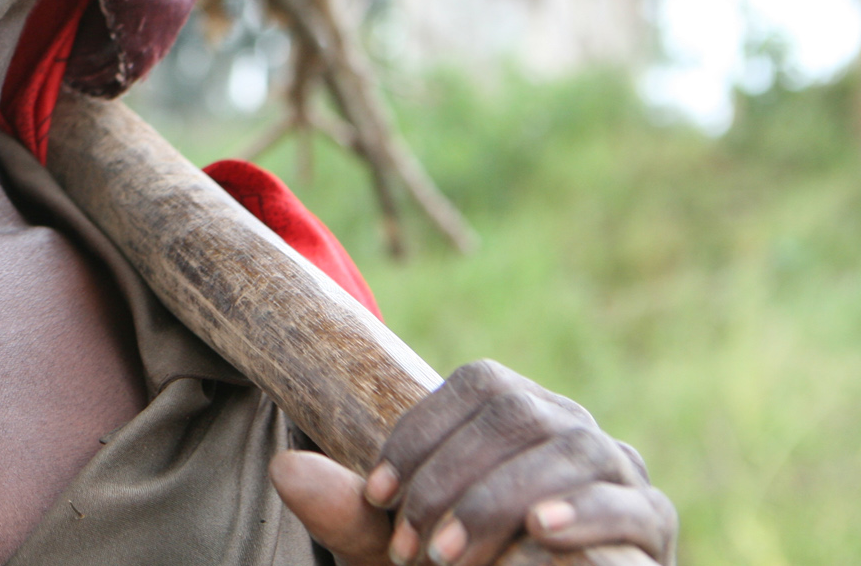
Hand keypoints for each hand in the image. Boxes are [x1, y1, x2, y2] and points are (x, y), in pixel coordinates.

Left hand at [269, 360, 675, 565]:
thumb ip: (346, 511)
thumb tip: (283, 469)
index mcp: (515, 409)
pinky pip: (627, 503)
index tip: (376, 496)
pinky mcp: (651, 522)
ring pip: (568, 452)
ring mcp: (618, 467)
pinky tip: (541, 531)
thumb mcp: (396, 545)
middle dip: (452, 480)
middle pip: (517, 414)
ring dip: (500, 503)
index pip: (476, 386)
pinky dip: (583, 515)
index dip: (421, 435)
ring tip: (450, 556)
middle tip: (413, 549)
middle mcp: (569, 423)